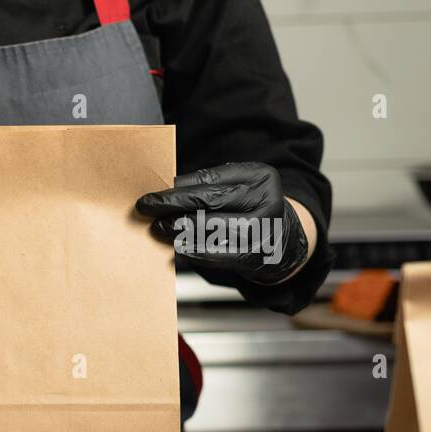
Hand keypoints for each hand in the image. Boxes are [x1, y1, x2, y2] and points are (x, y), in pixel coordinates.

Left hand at [135, 162, 308, 284]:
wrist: (284, 242)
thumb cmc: (250, 210)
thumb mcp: (238, 189)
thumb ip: (209, 187)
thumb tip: (167, 189)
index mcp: (260, 176)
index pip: (211, 179)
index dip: (178, 187)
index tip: (152, 193)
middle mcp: (266, 200)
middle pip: (210, 200)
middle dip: (173, 205)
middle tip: (147, 208)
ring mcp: (263, 229)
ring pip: (212, 227)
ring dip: (179, 229)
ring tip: (159, 228)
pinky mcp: (255, 255)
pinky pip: (219, 254)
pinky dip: (195, 251)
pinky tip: (179, 248)